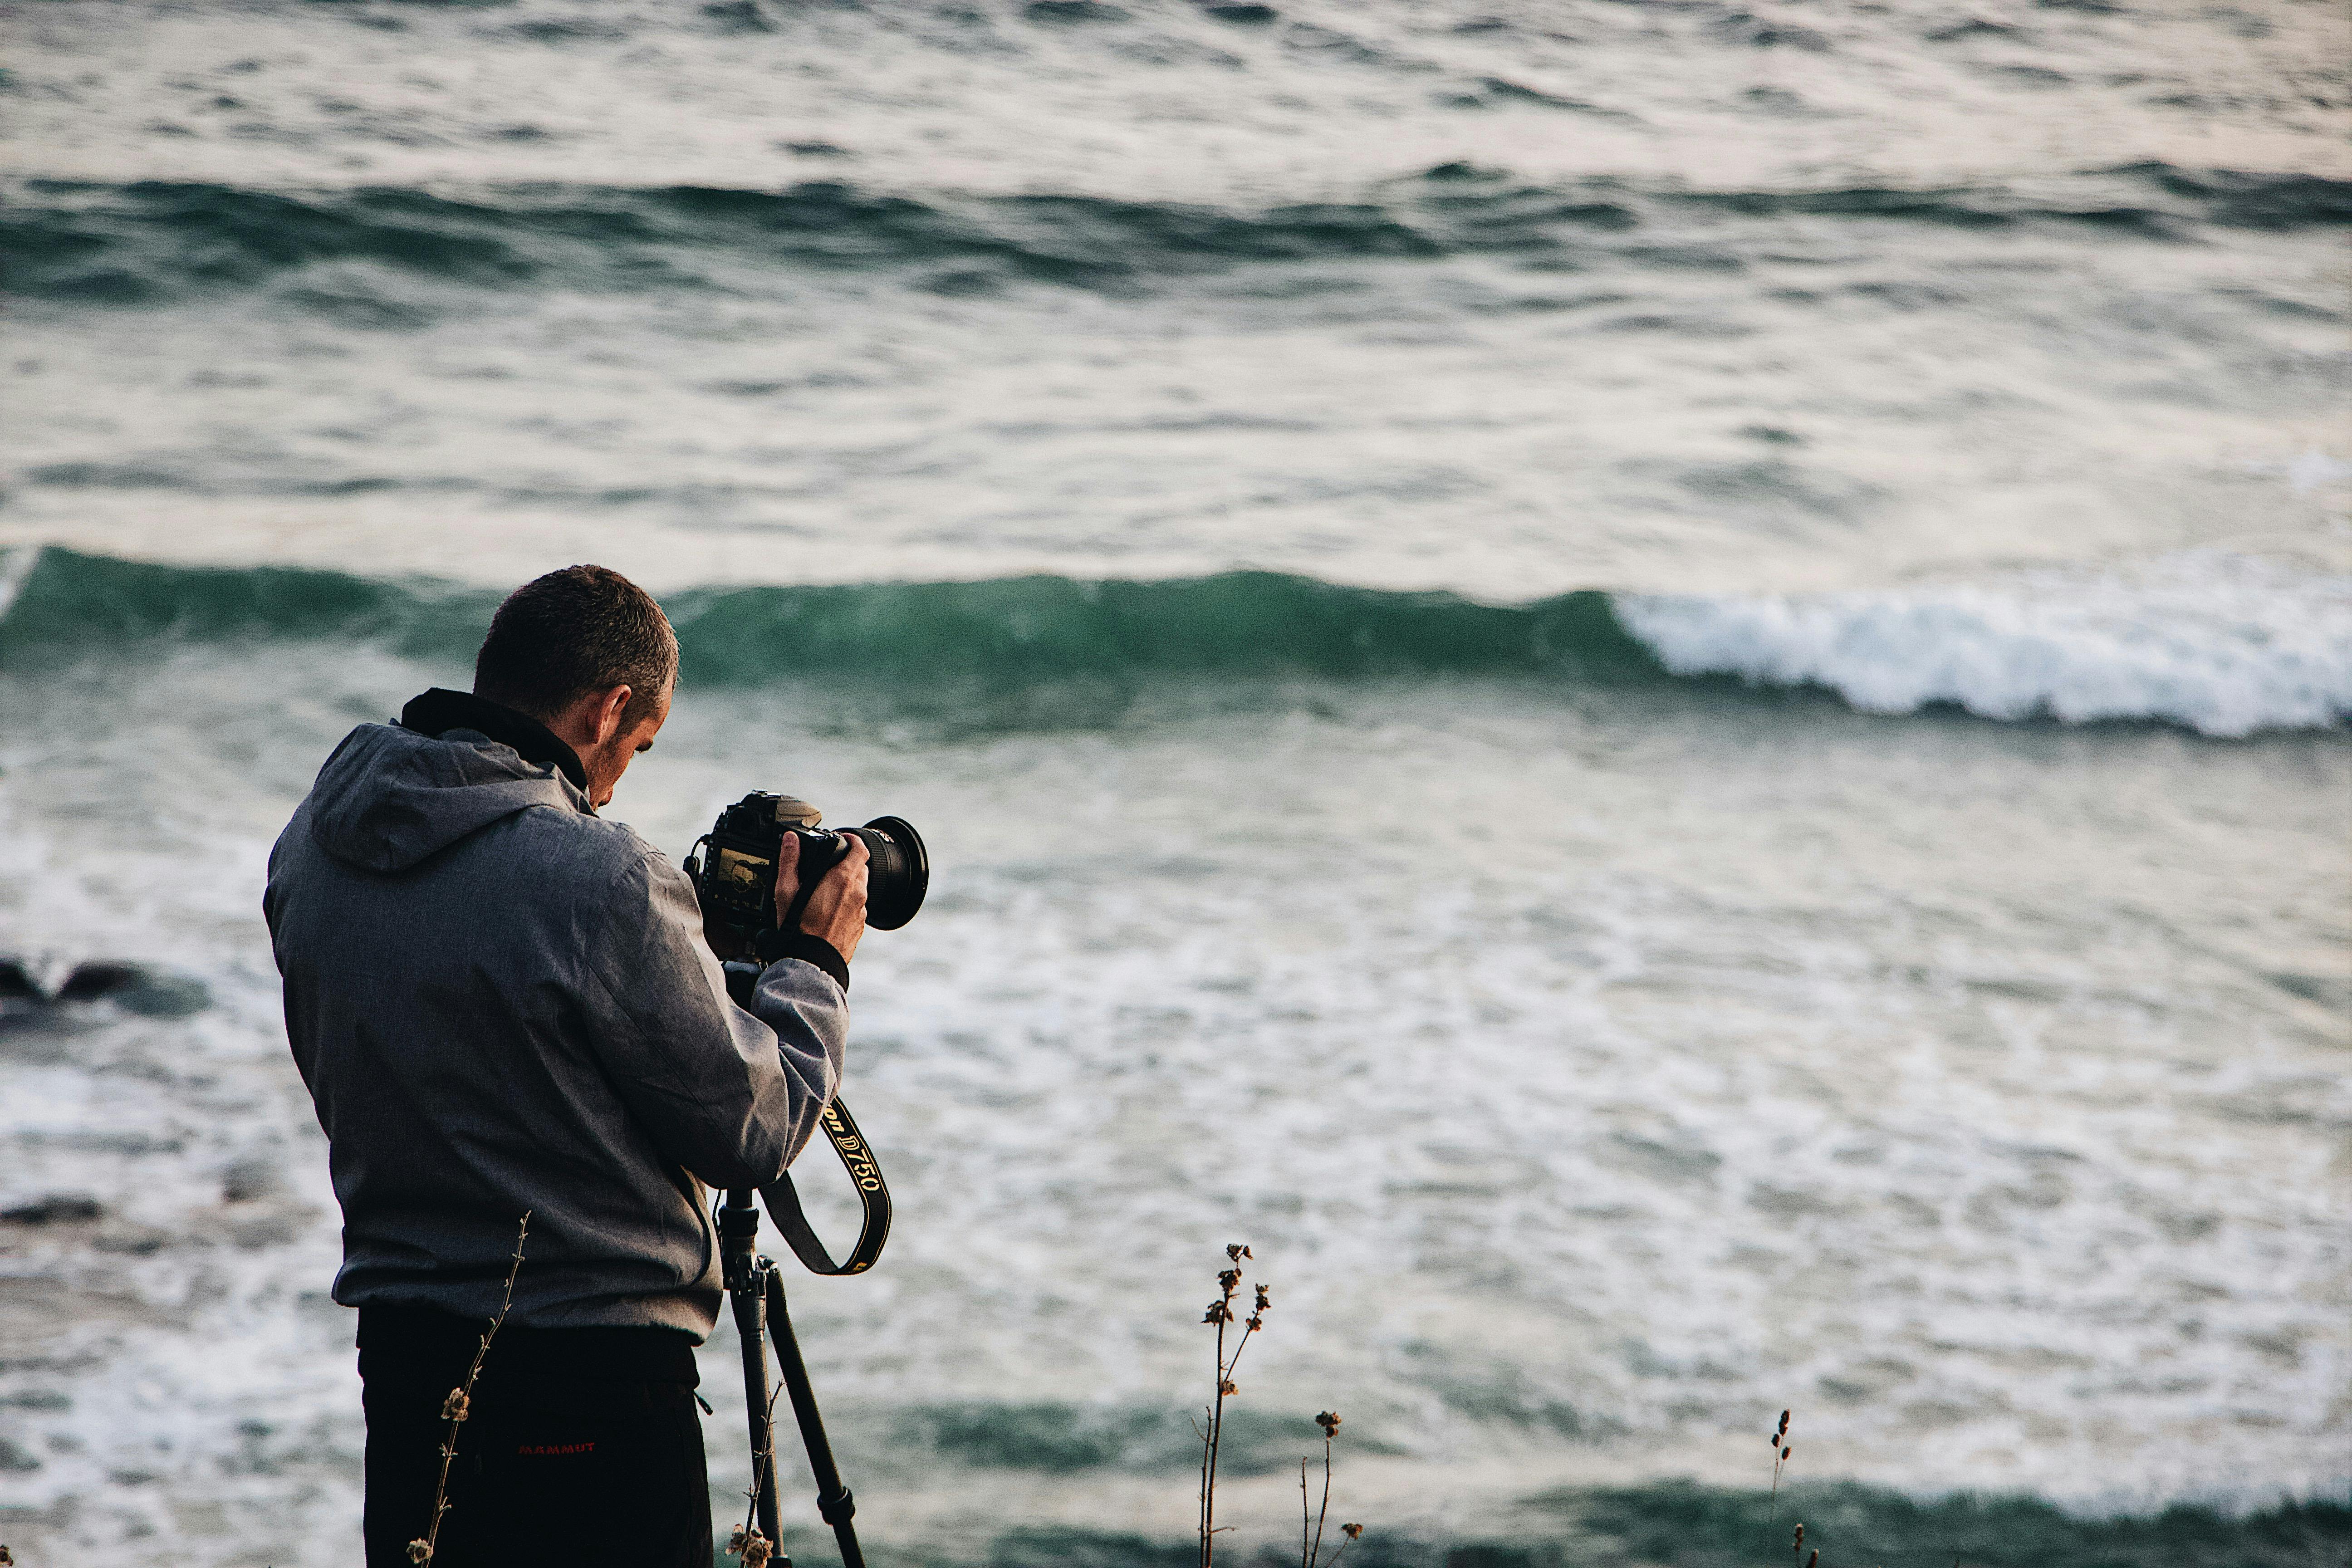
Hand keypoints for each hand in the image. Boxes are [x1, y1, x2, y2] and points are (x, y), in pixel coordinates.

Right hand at [774, 832, 868, 963]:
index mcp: (842, 879)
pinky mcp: (859, 927)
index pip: (860, 849)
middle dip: (849, 861)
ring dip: (848, 883)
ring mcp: (861, 911)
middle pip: (861, 867)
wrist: (812, 963)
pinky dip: (848, 903)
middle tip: (832, 863)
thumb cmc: (798, 930)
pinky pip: (858, 907)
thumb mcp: (786, 892)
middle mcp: (857, 893)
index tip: (845, 839)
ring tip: (827, 888)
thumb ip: (789, 861)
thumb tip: (790, 840)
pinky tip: (830, 910)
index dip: (853, 840)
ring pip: (860, 888)